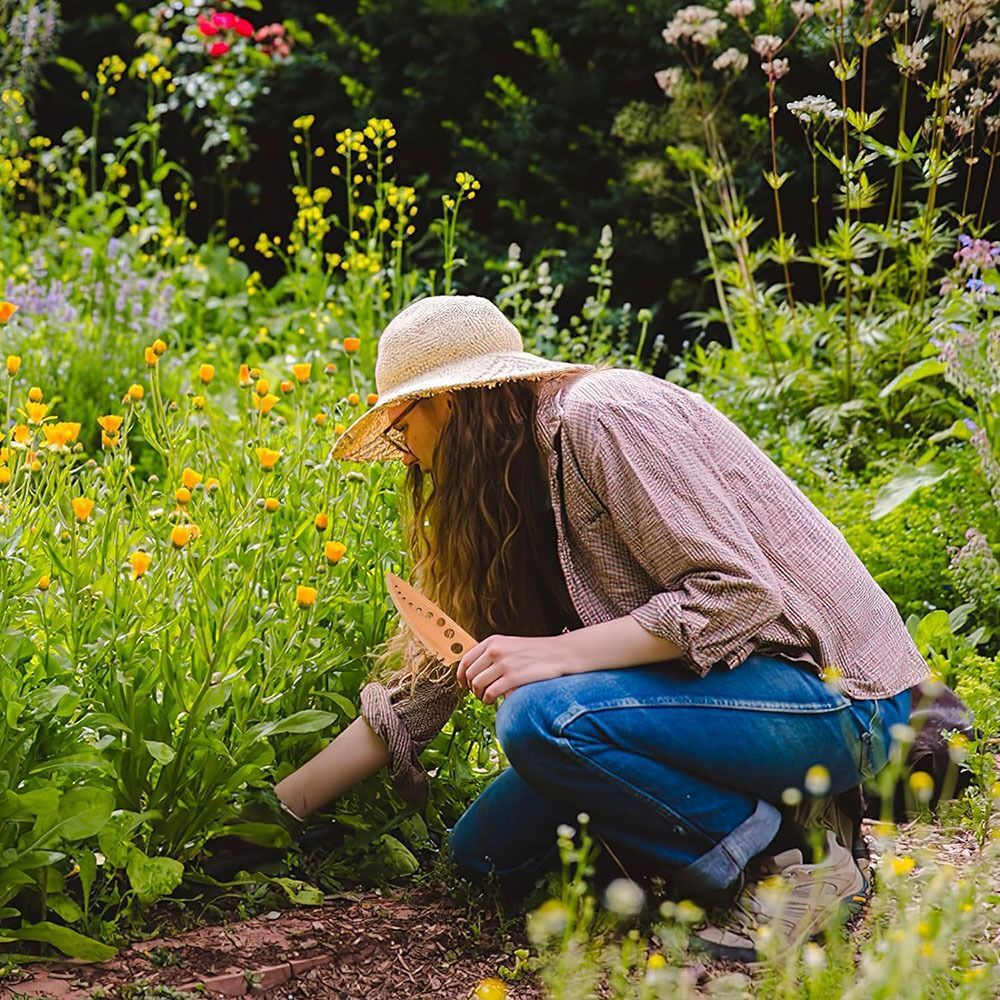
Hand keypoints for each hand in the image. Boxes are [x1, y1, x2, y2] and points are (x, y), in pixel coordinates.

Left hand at [456, 633, 577, 704]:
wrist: (561, 653)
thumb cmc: (536, 652)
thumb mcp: (511, 645)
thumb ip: (493, 654)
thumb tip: (474, 672)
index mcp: (493, 641)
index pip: (465, 660)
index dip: (460, 676)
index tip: (463, 685)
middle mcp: (495, 650)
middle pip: (469, 675)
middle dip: (472, 688)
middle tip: (480, 693)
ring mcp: (504, 663)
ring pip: (477, 685)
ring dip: (480, 695)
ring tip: (488, 698)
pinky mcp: (513, 677)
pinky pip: (490, 693)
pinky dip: (489, 699)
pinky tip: (495, 700)